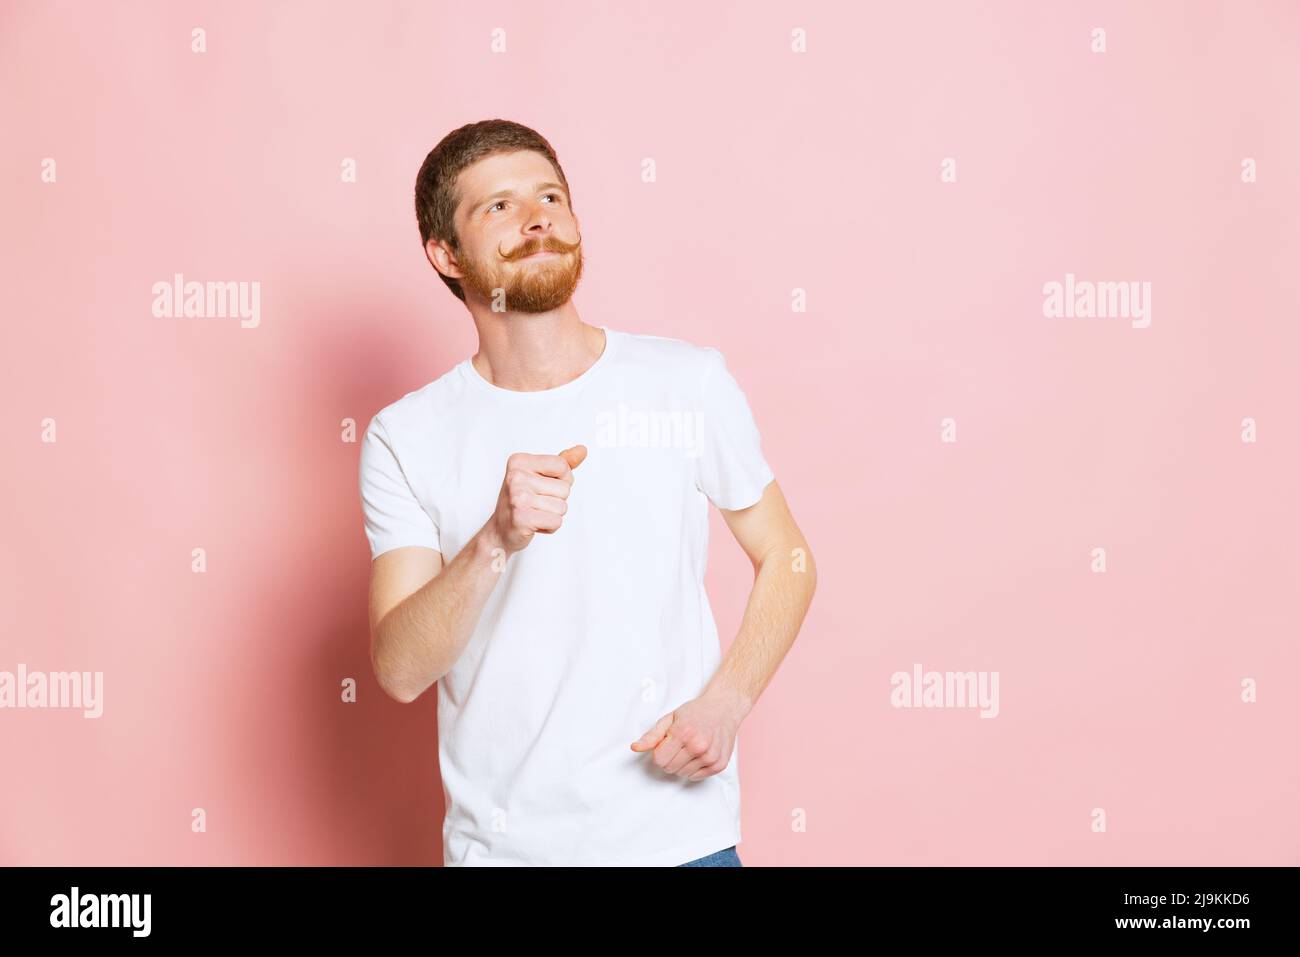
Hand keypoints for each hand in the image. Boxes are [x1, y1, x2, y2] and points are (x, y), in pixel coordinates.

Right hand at [489, 445, 586, 553]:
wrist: (500, 530)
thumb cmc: (522, 501)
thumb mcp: (540, 476)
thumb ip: (562, 463)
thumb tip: (582, 450)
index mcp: (519, 461)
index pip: (562, 466)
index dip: (562, 480)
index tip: (543, 486)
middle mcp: (516, 476)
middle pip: (565, 488)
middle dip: (557, 500)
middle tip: (536, 504)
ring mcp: (517, 497)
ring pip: (562, 507)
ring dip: (553, 514)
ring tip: (535, 513)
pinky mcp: (521, 518)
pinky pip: (556, 522)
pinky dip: (549, 527)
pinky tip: (534, 524)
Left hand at [629, 687, 749, 780]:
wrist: (724, 708)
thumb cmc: (695, 712)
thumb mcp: (670, 718)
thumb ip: (652, 735)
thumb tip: (634, 748)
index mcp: (683, 733)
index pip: (659, 760)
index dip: (659, 752)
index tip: (666, 743)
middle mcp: (698, 746)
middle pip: (669, 768)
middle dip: (669, 759)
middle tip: (678, 745)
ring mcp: (710, 756)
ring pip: (682, 774)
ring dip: (682, 764)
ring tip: (690, 748)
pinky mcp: (719, 765)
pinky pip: (696, 777)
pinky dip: (694, 768)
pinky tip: (699, 754)